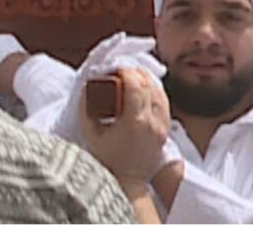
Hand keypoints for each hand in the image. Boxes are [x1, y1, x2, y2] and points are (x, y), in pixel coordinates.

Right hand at [82, 67, 172, 186]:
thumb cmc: (107, 161)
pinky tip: (147, 89)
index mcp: (135, 121)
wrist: (127, 183)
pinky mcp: (166, 131)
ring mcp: (162, 127)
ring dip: (148, 80)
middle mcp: (152, 122)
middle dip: (136, 73)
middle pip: (149, 86)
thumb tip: (87, 88)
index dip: (127, 72)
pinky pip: (164, 104)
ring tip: (135, 76)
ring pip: (160, 93)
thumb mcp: (92, 135)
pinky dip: (156, 92)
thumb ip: (88, 110)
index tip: (117, 69)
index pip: (135, 86)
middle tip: (124, 70)